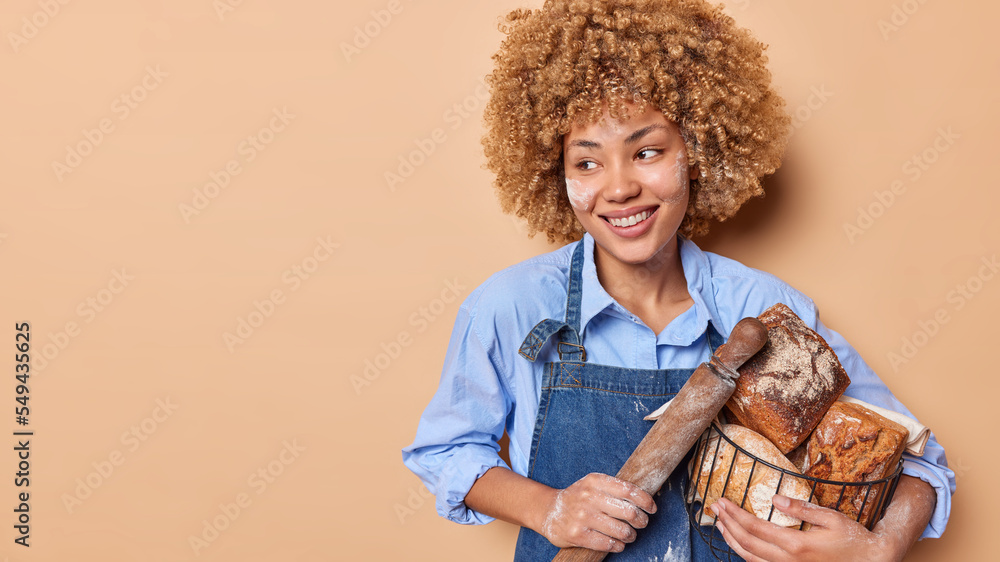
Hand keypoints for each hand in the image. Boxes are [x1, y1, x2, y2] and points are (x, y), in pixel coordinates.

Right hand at [540, 473, 656, 552]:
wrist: (548, 510)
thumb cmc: (578, 497)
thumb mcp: (592, 484)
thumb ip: (614, 488)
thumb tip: (645, 498)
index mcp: (595, 481)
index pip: (628, 490)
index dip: (645, 500)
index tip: (652, 508)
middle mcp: (588, 497)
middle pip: (628, 512)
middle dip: (640, 521)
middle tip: (641, 523)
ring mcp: (582, 517)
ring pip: (621, 530)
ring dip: (630, 535)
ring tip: (629, 535)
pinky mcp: (578, 535)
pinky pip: (608, 544)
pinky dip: (618, 545)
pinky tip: (618, 543)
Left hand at [711, 494, 905, 561]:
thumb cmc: (852, 539)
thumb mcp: (831, 518)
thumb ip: (802, 508)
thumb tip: (775, 498)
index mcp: (796, 544)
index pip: (755, 527)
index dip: (735, 514)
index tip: (722, 502)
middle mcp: (789, 561)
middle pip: (747, 543)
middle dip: (728, 525)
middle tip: (715, 509)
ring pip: (751, 559)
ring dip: (732, 542)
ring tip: (721, 526)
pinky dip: (746, 555)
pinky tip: (740, 544)